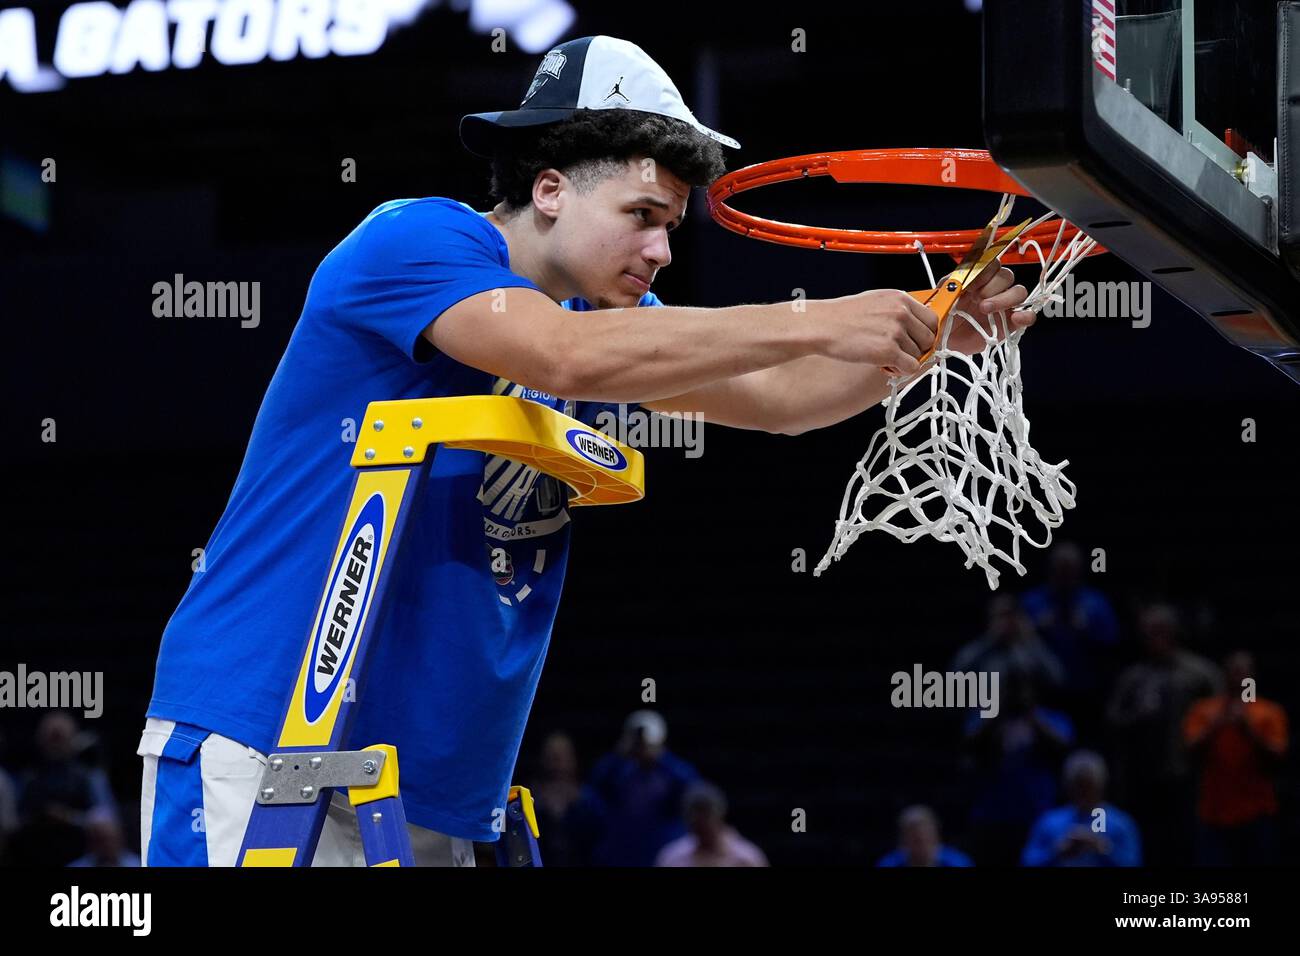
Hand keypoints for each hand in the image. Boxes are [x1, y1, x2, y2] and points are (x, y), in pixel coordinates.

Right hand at [811, 289, 939, 372]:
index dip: (925, 333)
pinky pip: (911, 367)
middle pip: (929, 338)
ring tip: (885, 358)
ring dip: (905, 360)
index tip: (917, 341)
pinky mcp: (888, 351)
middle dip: (917, 348)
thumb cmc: (842, 316)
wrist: (822, 325)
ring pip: (919, 355)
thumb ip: (898, 309)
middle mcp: (901, 313)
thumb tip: (915, 322)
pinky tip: (887, 366)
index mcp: (900, 299)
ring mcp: (896, 332)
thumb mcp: (876, 300)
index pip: (932, 319)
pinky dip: (901, 370)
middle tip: (900, 352)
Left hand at [945, 266, 1032, 355]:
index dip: (985, 272)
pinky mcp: (1010, 323)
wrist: (942, 341)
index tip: (971, 284)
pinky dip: (1026, 315)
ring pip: (1019, 292)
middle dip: (992, 286)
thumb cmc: (942, 317)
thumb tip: (961, 276)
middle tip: (976, 299)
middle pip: (1006, 276)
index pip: (992, 264)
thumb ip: (951, 283)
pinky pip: (1028, 315)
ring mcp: (1004, 306)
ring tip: (986, 309)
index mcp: (979, 279)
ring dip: (1005, 298)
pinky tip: (1016, 318)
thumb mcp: (940, 296)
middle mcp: (994, 289)